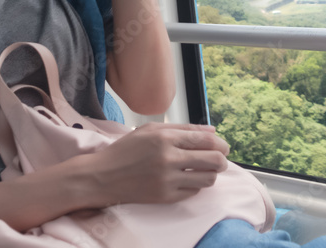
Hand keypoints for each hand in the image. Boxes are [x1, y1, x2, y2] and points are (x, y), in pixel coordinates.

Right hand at [81, 123, 229, 206]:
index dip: (221, 145)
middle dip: (222, 160)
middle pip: (214, 161)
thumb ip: (183, 128)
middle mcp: (168, 158)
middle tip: (219, 160)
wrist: (103, 176)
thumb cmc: (126, 150)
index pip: (207, 141)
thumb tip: (212, 132)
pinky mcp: (165, 197)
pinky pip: (193, 192)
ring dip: (210, 174)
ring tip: (202, 170)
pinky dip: (194, 185)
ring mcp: (167, 180)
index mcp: (165, 137)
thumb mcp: (151, 129)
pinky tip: (185, 179)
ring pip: (208, 179)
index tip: (223, 147)